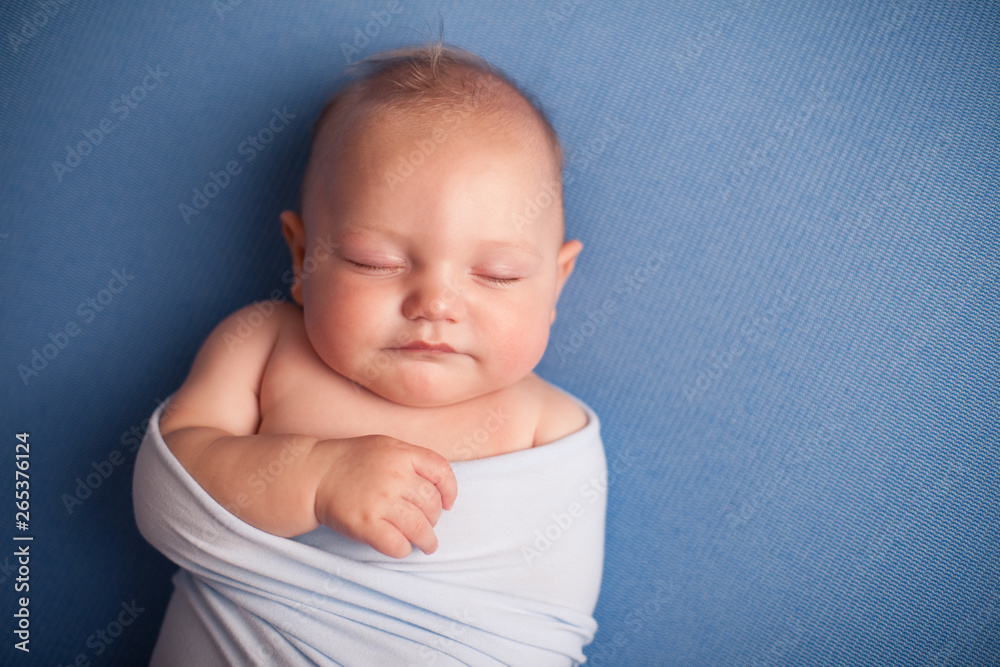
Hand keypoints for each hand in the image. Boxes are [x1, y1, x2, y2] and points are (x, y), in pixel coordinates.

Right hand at [314, 435, 457, 558]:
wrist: (314, 474)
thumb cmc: (352, 462)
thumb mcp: (385, 447)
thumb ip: (411, 460)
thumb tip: (440, 488)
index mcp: (401, 453)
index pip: (441, 471)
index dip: (450, 490)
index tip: (448, 504)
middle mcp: (394, 476)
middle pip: (431, 504)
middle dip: (434, 519)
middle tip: (428, 526)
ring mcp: (380, 500)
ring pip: (420, 528)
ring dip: (427, 541)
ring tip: (427, 545)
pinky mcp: (365, 524)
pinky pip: (397, 544)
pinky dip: (404, 549)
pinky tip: (402, 547)